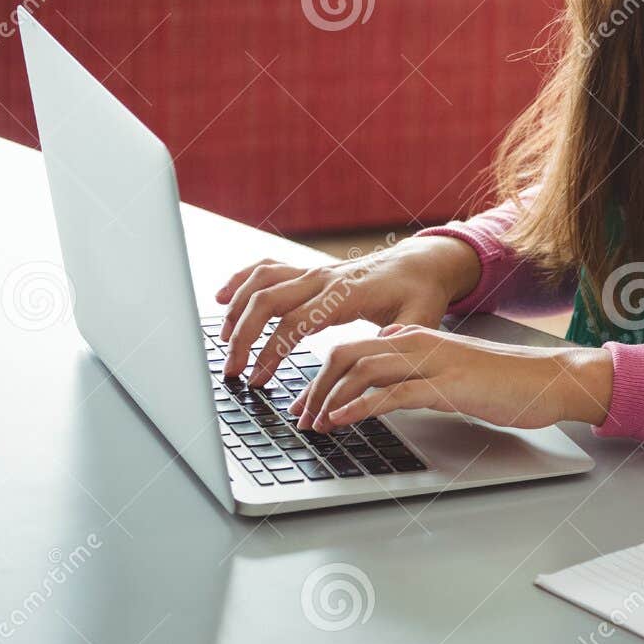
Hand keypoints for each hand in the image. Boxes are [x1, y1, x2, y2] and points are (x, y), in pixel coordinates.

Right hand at [215, 236, 480, 386]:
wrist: (421, 264)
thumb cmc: (420, 294)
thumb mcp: (421, 320)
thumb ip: (401, 338)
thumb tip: (377, 357)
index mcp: (347, 294)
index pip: (296, 322)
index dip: (271, 351)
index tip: (258, 379)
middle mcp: (325, 279)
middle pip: (267, 301)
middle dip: (242, 337)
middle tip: (231, 371)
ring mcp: (314, 272)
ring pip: (261, 282)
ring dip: (236, 310)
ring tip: (222, 343)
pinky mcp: (309, 272)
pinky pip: (267, 268)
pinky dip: (241, 281)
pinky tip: (223, 299)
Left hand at [289, 324, 612, 431]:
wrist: (549, 379)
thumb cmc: (505, 378)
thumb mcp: (452, 365)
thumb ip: (418, 360)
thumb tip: (385, 359)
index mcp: (416, 335)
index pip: (352, 347)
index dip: (319, 375)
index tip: (305, 403)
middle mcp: (418, 341)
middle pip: (345, 354)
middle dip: (313, 386)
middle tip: (298, 415)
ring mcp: (431, 362)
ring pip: (360, 370)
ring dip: (328, 399)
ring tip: (313, 424)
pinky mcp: (445, 386)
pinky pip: (388, 394)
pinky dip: (355, 408)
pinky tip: (339, 422)